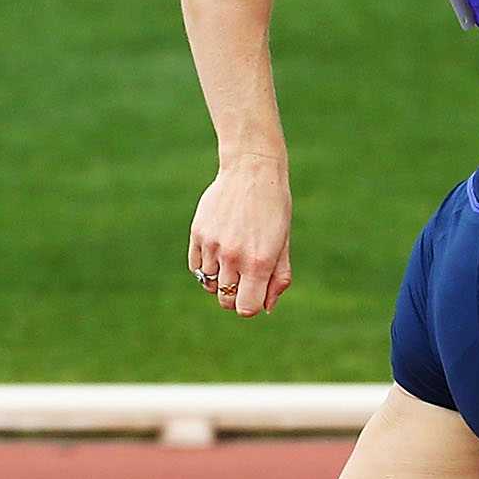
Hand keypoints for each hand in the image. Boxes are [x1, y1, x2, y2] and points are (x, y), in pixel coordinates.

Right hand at [186, 154, 292, 317]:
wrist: (251, 170)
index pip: (246, 308)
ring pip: (210, 285)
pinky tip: (218, 250)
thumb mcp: (283, 243)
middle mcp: (233, 257)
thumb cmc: (274, 209)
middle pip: (226, 301)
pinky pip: (196, 267)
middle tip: (244, 277)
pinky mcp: (198, 234)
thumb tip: (266, 308)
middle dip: (236, 295)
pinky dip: (205, 267)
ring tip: (233, 257)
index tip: (255, 293)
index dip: (251, 305)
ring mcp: (212, 246)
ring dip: (221, 279)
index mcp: (259, 262)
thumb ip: (278, 278)